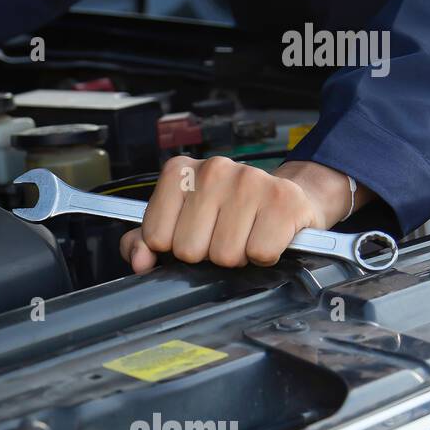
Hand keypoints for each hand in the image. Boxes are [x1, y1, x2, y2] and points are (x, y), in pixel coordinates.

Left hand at [119, 157, 370, 273]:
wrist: (289, 198)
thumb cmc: (228, 213)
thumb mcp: (179, 222)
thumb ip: (145, 241)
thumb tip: (140, 261)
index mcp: (178, 172)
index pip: (156, 237)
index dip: (175, 246)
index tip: (195, 233)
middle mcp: (212, 169)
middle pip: (189, 250)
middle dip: (207, 254)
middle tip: (224, 235)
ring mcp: (249, 181)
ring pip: (224, 256)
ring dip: (237, 257)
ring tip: (245, 235)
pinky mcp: (283, 199)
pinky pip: (260, 254)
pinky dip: (264, 256)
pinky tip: (267, 236)